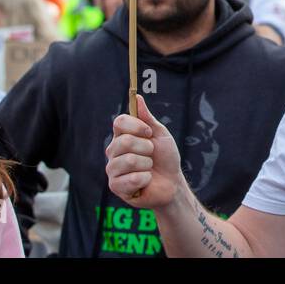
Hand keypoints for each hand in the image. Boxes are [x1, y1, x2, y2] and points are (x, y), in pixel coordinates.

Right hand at [106, 95, 181, 209]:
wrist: (172, 183)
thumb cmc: (165, 158)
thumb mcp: (160, 134)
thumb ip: (147, 118)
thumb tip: (137, 97)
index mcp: (122, 136)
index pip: (119, 122)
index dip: (136, 126)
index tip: (149, 133)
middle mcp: (113, 151)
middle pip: (125, 141)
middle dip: (147, 148)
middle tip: (151, 155)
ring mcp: (112, 169)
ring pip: (128, 160)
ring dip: (147, 165)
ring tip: (148, 169)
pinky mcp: (115, 186)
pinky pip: (131, 179)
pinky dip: (145, 179)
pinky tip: (145, 182)